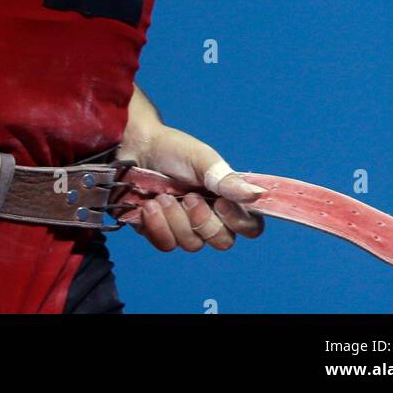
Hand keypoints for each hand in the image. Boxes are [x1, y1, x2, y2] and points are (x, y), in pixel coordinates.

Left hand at [123, 124, 265, 252]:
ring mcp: (184, 228)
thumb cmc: (173, 150)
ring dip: (175, 218)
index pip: (249, 227)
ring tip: (163, 196)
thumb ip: (227, 179)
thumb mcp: (202, 158)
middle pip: (222, 241)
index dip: (240, 222)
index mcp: (226, 199)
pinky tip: (149, 205)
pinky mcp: (159, 232)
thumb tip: (256, 194)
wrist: (136, 147)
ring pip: (192, 244)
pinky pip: (166, 244)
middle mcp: (209, 217)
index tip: (221, 202)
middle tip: (189, 197)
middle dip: (203, 220)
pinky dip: (157, 225)